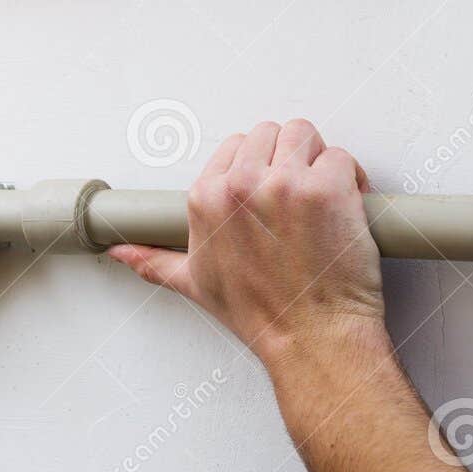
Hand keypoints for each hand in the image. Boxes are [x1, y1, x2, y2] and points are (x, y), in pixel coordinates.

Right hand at [108, 119, 385, 357]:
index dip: (260, 168)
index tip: (272, 196)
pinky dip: (350, 178)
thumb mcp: (194, 284)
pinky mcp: (326, 188)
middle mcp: (239, 186)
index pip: (236, 146)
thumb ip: (153, 260)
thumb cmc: (261, 315)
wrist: (312, 338)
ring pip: (305, 134)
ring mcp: (284, 184)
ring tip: (323, 197)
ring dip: (319, 160)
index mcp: (206, 199)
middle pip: (271, 133)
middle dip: (290, 158)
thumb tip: (122, 252)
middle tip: (301, 198)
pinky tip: (346, 207)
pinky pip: (340, 157)